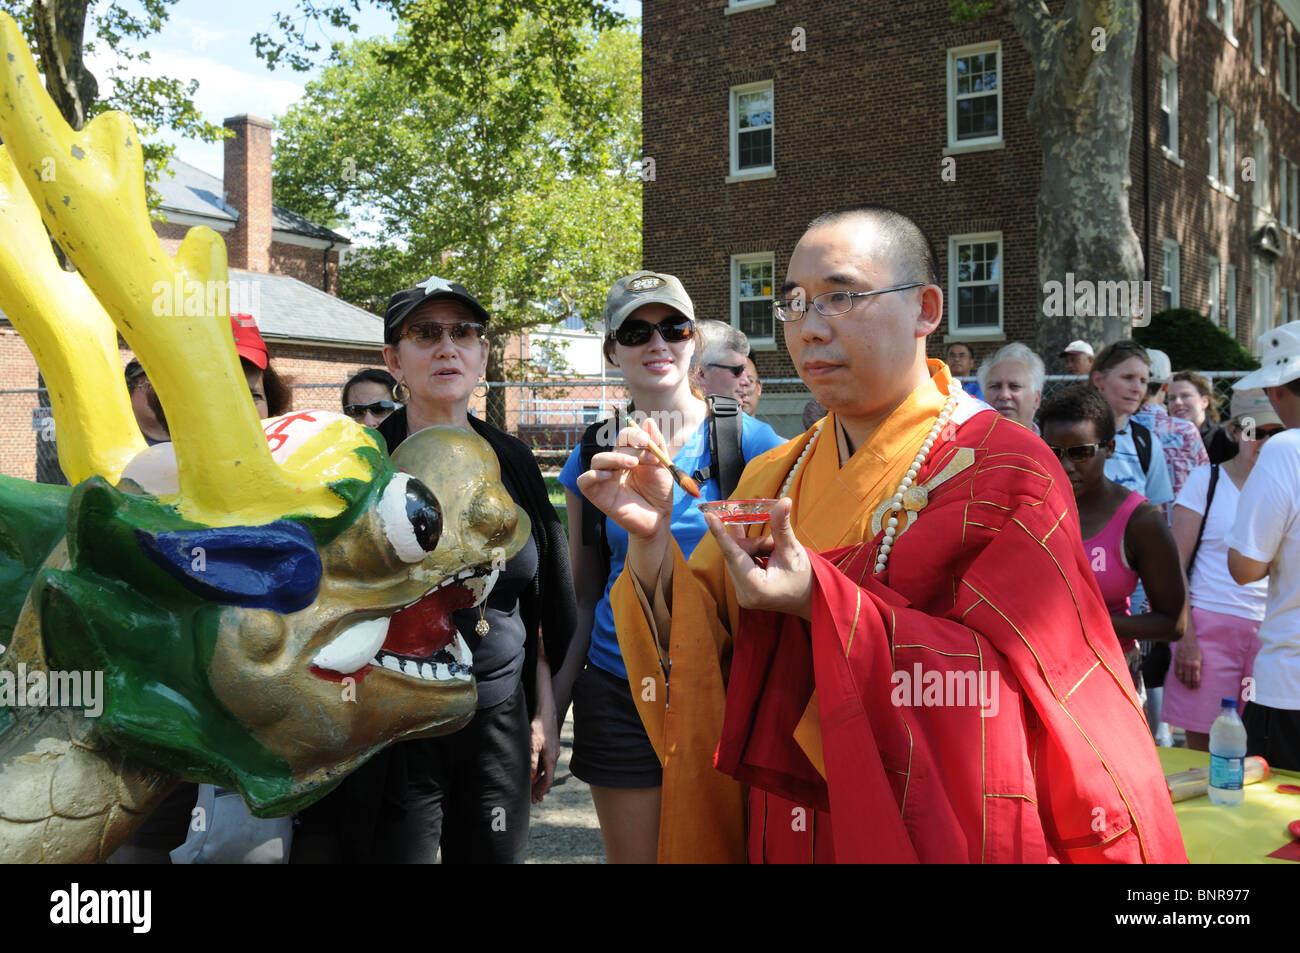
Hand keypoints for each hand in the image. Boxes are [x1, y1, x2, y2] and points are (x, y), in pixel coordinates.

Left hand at [529, 709, 558, 803]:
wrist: (546, 714)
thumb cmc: (539, 728)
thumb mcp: (533, 745)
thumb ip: (532, 762)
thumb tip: (530, 778)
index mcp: (551, 758)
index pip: (548, 779)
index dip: (542, 790)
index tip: (536, 798)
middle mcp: (554, 757)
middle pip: (548, 777)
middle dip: (541, 788)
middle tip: (535, 800)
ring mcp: (552, 752)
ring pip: (546, 770)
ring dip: (540, 780)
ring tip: (533, 790)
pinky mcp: (550, 747)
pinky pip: (546, 764)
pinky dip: (540, 772)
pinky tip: (534, 774)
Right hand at [576, 416, 673, 542]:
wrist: (659, 519)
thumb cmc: (659, 493)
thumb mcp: (662, 465)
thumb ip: (656, 444)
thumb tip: (647, 420)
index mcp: (629, 456)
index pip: (624, 437)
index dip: (635, 435)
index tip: (648, 443)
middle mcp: (614, 465)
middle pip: (612, 446)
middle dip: (631, 449)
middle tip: (648, 459)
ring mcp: (605, 480)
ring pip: (597, 460)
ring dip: (615, 458)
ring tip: (632, 465)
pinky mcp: (597, 495)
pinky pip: (584, 481)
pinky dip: (592, 475)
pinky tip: (609, 477)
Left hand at [706, 497, 811, 619]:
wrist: (811, 599)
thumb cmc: (805, 579)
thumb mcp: (792, 551)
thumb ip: (781, 527)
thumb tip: (783, 502)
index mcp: (755, 588)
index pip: (733, 555)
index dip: (720, 533)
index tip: (708, 516)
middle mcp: (744, 594)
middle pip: (737, 554)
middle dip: (755, 543)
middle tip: (775, 546)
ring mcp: (742, 593)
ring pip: (740, 556)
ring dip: (758, 549)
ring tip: (777, 555)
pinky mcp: (743, 589)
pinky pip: (741, 562)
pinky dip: (754, 554)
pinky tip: (769, 556)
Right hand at [1173, 632, 1200, 688]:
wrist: (1186, 641)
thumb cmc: (1195, 649)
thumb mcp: (1200, 658)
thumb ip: (1198, 667)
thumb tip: (1197, 676)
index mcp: (1196, 664)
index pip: (1195, 678)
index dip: (1196, 684)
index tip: (1196, 687)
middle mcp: (1188, 665)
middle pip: (1188, 679)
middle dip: (1189, 685)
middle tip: (1190, 688)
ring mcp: (1181, 663)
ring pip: (1181, 677)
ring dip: (1183, 682)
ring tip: (1185, 684)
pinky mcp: (1176, 661)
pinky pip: (1176, 672)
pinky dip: (1178, 676)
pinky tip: (1180, 678)